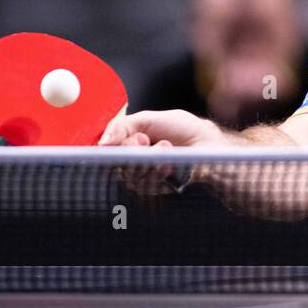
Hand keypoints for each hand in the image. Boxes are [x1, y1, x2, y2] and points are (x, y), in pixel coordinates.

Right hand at [100, 109, 225, 195]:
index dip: (109, 146)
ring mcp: (141, 177)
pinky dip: (157, 170)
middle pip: (114, 163)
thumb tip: (101, 142)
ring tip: (166, 146)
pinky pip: (145, 184)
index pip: (103, 150)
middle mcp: (129, 162)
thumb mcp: (148, 118)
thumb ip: (122, 126)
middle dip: (132, 148)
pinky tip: (168, 163)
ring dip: (149, 157)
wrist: (206, 143)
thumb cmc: (181, 129)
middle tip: (146, 140)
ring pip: (129, 174)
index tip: (123, 139)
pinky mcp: (153, 189)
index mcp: (126, 143)